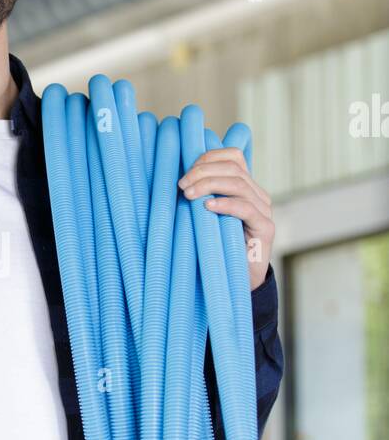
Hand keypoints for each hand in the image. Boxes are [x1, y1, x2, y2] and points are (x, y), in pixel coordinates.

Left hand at [178, 147, 273, 289]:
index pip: (233, 156)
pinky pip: (246, 209)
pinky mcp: (265, 229)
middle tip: (182, 184)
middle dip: (203, 171)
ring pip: (239, 185)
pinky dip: (225, 204)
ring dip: (210, 185)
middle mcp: (257, 196)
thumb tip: (174, 179)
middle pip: (234, 168)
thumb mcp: (203, 217)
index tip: (185, 169)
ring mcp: (263, 211)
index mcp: (244, 187)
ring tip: (189, 195)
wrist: (233, 282)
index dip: (209, 157)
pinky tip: (207, 207)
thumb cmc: (213, 247)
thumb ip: (198, 196)